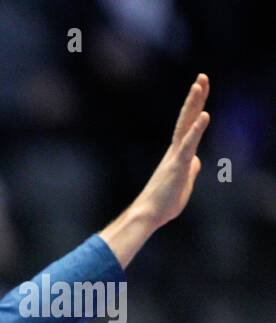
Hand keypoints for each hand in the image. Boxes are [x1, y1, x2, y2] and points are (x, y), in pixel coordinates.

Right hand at [135, 73, 210, 227]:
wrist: (148, 215)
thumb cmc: (163, 203)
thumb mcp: (184, 183)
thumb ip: (191, 169)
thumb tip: (196, 161)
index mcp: (178, 154)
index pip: (189, 125)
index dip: (196, 107)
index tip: (200, 88)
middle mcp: (176, 150)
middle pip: (188, 118)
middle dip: (196, 97)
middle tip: (201, 77)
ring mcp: (176, 156)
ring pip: (187, 125)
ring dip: (194, 104)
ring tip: (199, 85)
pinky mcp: (178, 165)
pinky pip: (189, 144)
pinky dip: (197, 129)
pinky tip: (205, 115)